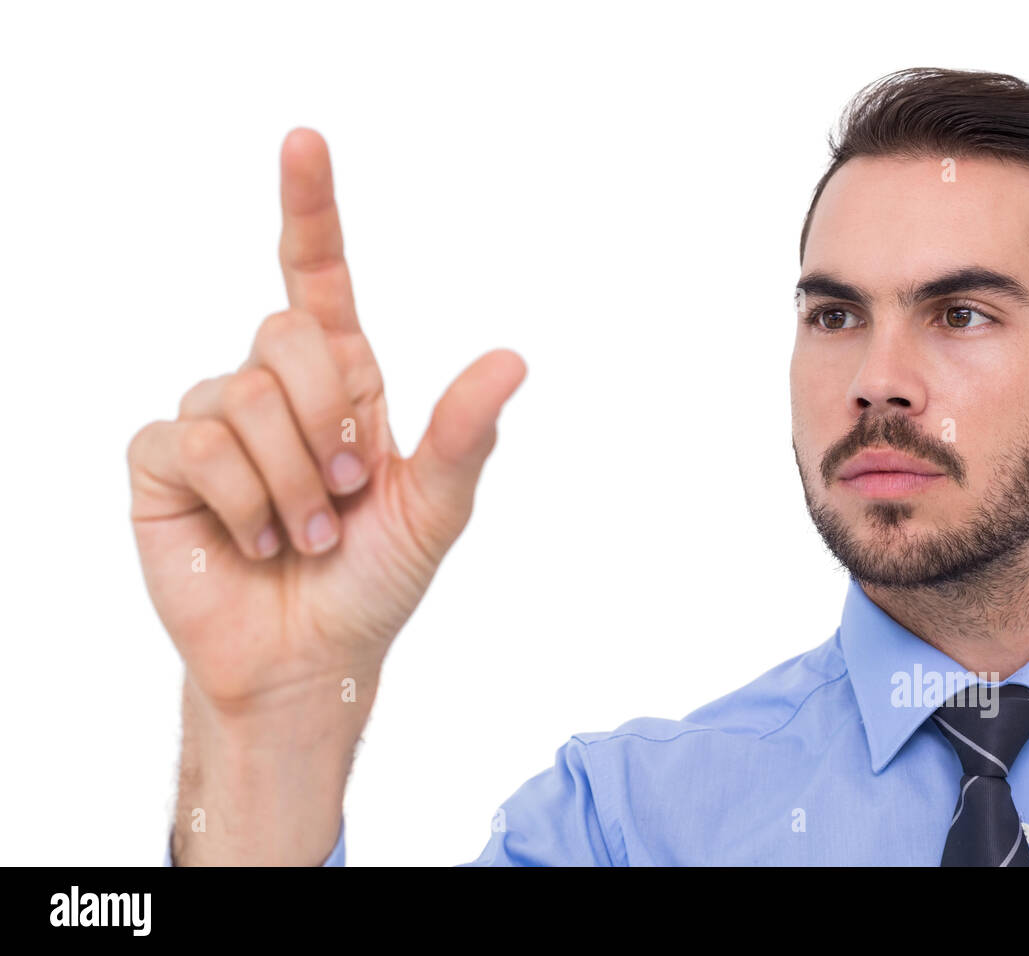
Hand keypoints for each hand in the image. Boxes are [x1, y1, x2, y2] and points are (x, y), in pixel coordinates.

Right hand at [128, 128, 525, 717]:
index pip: (316, 275)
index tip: (305, 139)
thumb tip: (516, 357)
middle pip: (287, 335)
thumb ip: (465, 432)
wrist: (312, 657)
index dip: (310, 207)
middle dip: (328, 422)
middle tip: (345, 493)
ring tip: (304, 532)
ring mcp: (212, 420)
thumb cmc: (376, 579)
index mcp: (340, 380)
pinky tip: (254, 542)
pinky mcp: (164, 462)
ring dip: (291, 481)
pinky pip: (196, 443)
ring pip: (243, 396)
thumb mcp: (436, 507)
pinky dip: (241, 502)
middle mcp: (272, 386)